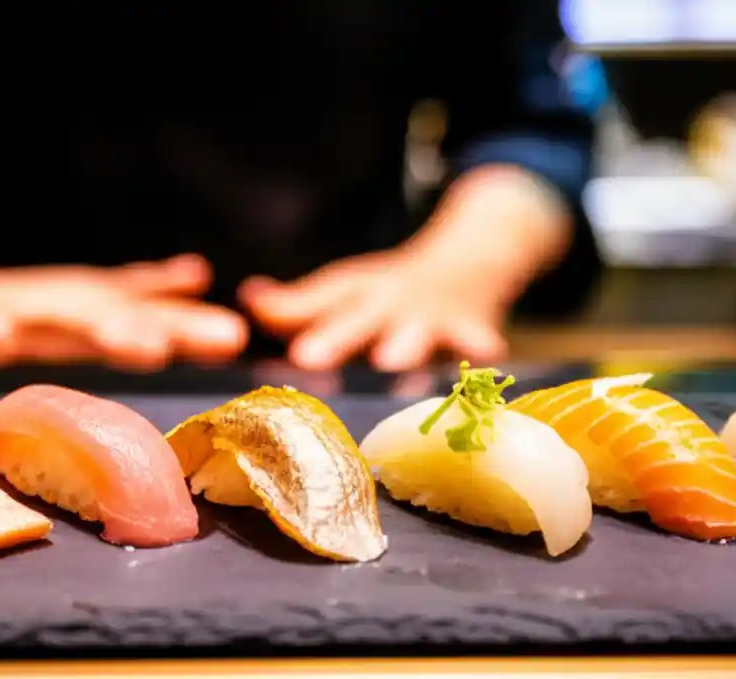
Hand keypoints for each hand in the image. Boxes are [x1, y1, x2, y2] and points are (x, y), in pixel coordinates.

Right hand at [0, 254, 247, 371]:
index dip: (185, 326)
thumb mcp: (80, 299)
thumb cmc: (12, 309)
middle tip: (175, 344)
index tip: (236, 336)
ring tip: (123, 343)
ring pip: (40, 327)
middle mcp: (46, 309)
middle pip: (97, 317)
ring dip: (76, 329)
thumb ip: (139, 293)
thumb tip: (202, 275)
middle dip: (137, 329)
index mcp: (81, 307)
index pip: (140, 315)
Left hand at [239, 247, 508, 371]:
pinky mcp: (473, 329)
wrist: (472, 260)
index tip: (264, 348)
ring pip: (416, 332)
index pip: (315, 310)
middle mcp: (387, 305)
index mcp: (352, 297)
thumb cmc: (392, 294)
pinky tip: (487, 357)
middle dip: (333, 339)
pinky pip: (478, 339)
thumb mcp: (345, 292)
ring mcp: (430, 317)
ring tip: (389, 361)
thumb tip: (248, 300)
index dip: (287, 324)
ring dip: (404, 346)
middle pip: (356, 321)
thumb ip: (297, 307)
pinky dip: (481, 346)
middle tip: (305, 358)